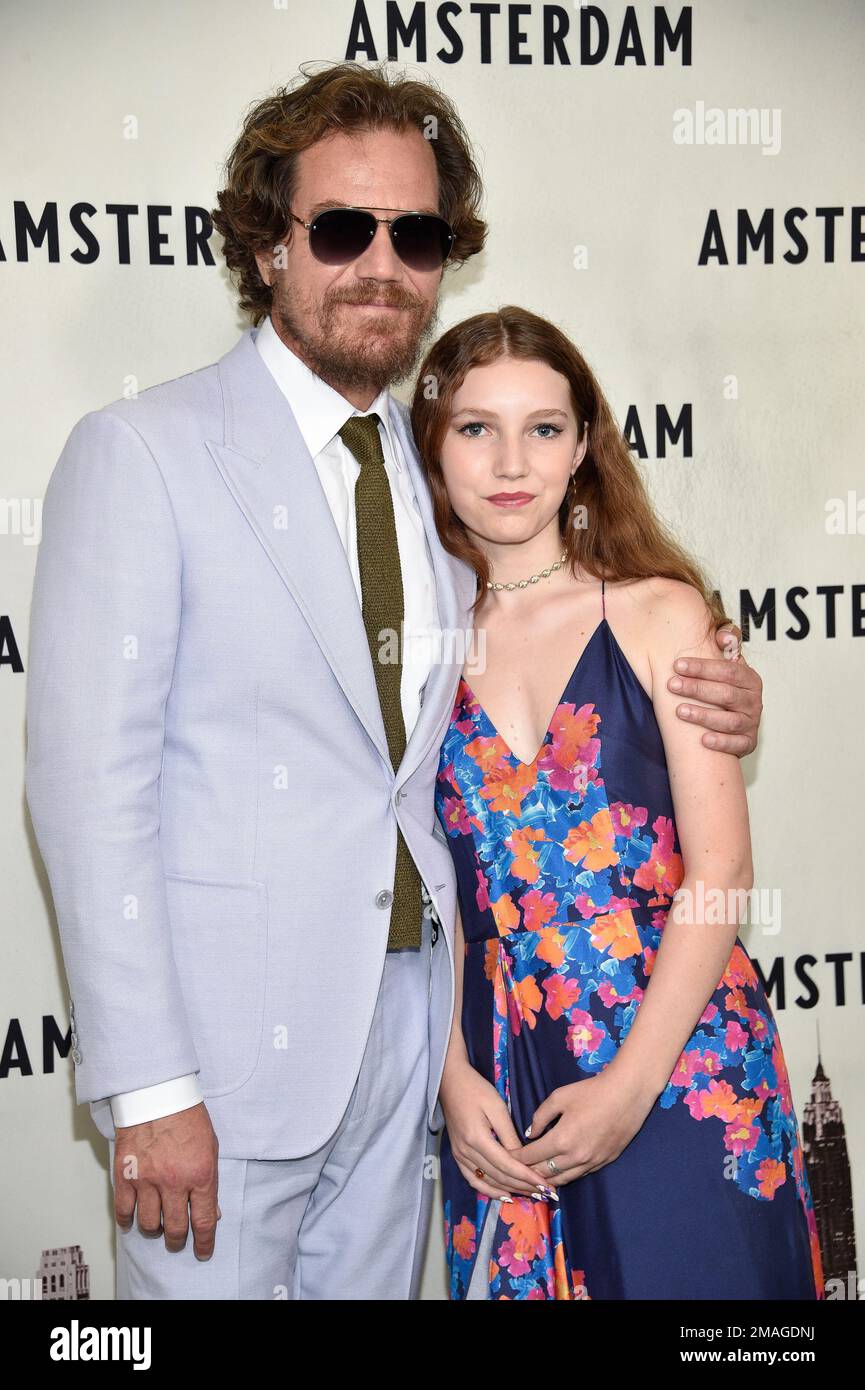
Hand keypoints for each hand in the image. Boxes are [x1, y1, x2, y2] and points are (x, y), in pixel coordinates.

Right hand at [113, 1102, 219, 1257]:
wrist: (157, 1094)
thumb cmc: (187, 1116)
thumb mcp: (211, 1147)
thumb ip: (210, 1182)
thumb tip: (212, 1212)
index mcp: (200, 1175)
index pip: (204, 1221)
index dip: (205, 1243)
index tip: (203, 1253)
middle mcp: (174, 1182)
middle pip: (175, 1228)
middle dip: (178, 1241)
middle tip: (177, 1241)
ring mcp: (147, 1180)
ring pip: (149, 1224)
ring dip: (155, 1230)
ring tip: (157, 1226)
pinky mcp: (126, 1175)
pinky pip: (124, 1210)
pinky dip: (127, 1220)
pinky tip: (132, 1221)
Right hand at [439, 1057, 554, 1201]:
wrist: (450, 1083)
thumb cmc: (476, 1090)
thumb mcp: (497, 1107)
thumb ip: (509, 1135)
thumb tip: (522, 1157)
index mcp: (477, 1139)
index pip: (507, 1165)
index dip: (527, 1177)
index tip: (546, 1184)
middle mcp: (466, 1152)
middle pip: (499, 1177)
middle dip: (524, 1187)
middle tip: (545, 1193)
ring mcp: (460, 1156)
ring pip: (488, 1182)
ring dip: (511, 1191)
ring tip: (531, 1195)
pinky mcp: (458, 1156)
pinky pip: (474, 1180)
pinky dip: (490, 1190)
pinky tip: (505, 1195)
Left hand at [518, 1069, 655, 1185]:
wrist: (627, 1094)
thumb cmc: (591, 1091)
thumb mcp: (559, 1097)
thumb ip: (541, 1116)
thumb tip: (531, 1133)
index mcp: (561, 1140)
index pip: (531, 1157)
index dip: (516, 1158)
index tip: (507, 1157)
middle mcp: (575, 1157)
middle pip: (544, 1173)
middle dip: (527, 1171)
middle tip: (516, 1169)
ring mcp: (592, 1162)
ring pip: (562, 1180)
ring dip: (546, 1179)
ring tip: (534, 1176)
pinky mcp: (604, 1162)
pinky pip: (580, 1175)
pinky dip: (566, 1175)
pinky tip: (559, 1172)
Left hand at [668, 623, 762, 756]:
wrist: (737, 722)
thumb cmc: (725, 689)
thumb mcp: (727, 667)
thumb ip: (726, 647)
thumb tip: (723, 637)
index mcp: (749, 679)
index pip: (727, 670)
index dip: (702, 667)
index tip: (677, 665)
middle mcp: (753, 700)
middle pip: (726, 693)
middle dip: (697, 688)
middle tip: (672, 685)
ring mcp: (751, 722)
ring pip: (729, 720)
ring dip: (704, 715)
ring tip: (680, 711)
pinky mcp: (748, 742)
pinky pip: (737, 744)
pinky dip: (721, 742)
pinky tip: (703, 740)